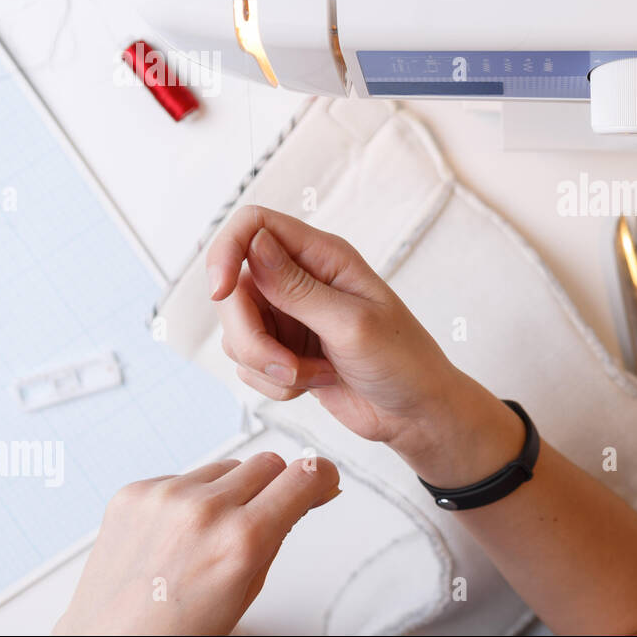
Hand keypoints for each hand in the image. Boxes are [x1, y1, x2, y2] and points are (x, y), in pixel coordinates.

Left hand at [54, 453, 339, 634]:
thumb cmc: (175, 632)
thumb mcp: (248, 588)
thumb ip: (280, 533)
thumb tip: (306, 494)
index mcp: (241, 540)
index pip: (305, 475)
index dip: (320, 477)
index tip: (320, 480)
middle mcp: (203, 511)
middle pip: (267, 463)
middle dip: (274, 487)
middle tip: (261, 517)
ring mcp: (163, 497)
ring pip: (225, 467)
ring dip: (228, 491)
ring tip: (208, 535)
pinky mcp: (133, 492)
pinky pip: (183, 476)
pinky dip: (188, 497)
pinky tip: (177, 533)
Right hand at [206, 206, 522, 483]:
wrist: (417, 412)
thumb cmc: (402, 361)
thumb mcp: (352, 324)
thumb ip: (297, 288)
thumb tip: (253, 243)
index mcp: (324, 256)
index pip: (253, 224)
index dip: (225, 251)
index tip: (219, 293)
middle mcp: (302, 278)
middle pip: (233, 288)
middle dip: (250, 336)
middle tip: (288, 368)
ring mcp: (291, 315)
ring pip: (236, 331)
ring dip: (266, 364)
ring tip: (315, 376)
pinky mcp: (285, 350)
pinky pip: (247, 362)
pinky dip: (273, 382)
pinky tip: (315, 384)